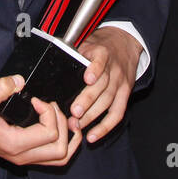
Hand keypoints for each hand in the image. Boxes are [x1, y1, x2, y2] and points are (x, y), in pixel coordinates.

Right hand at [0, 75, 81, 166]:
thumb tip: (19, 81)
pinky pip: (53, 157)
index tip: (37, 99)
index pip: (49, 133)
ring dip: (68, 137)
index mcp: (12, 143)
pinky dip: (63, 143)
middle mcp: (20, 155)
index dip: (50, 113)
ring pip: (60, 157)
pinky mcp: (24, 154)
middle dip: (63, 124)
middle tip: (50, 106)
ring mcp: (23, 157)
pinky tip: (62, 126)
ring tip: (63, 116)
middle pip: (60, 149)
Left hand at [71, 27, 141, 142]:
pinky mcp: (125, 94)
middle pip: (102, 87)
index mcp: (103, 53)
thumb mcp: (88, 42)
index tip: (87, 79)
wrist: (126, 42)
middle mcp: (114, 69)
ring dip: (92, 117)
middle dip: (88, 101)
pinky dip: (106, 127)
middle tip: (74, 113)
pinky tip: (93, 136)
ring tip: (76, 126)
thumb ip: (75, 54)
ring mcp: (121, 83)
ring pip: (108, 102)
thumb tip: (52, 66)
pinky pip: (117, 113)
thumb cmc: (101, 45)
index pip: (101, 61)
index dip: (95, 69)